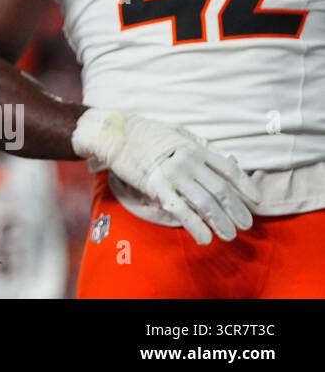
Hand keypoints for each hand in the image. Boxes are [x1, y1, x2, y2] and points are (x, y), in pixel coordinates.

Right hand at [73, 108, 259, 244]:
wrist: (114, 134)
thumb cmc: (146, 134)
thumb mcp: (178, 134)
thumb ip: (202, 148)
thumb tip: (229, 160)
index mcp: (195, 148)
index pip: (229, 169)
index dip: (245, 186)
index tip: (256, 200)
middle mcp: (188, 161)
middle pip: (221, 189)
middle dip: (237, 210)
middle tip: (246, 225)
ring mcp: (172, 174)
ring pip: (205, 202)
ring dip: (221, 222)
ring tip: (230, 235)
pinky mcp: (156, 186)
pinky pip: (180, 210)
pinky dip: (195, 226)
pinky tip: (205, 238)